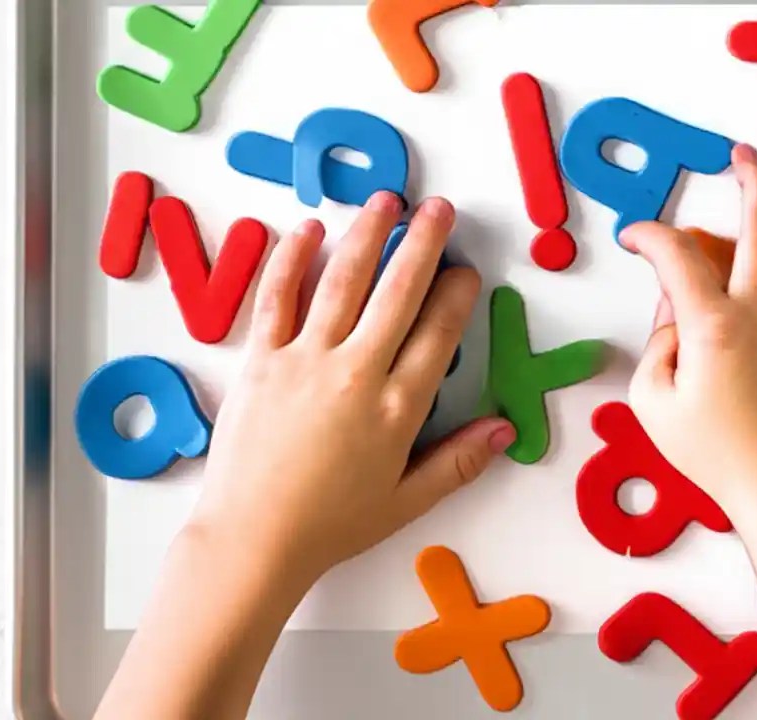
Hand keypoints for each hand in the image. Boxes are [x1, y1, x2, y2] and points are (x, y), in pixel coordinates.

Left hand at [189, 191, 515, 582]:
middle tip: (441, 210)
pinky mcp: (260, 360)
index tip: (467, 270)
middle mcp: (355, 372)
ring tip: (388, 201)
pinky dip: (293, 260)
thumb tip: (504, 431)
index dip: (457, 295)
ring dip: (368, 235)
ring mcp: (304, 360)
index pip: (439, 334)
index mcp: (397, 409)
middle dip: (424, 245)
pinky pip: (278, 297)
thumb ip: (458, 463)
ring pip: (342, 281)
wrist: (252, 540)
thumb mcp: (407, 501)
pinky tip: (309, 230)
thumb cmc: (331, 525)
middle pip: (397, 293)